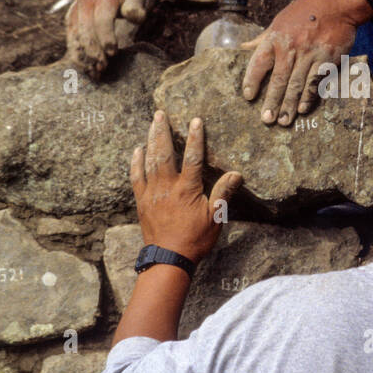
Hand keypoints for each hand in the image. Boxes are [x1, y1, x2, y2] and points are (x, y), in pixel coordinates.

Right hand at [66, 0, 138, 79]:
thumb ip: (136, 4)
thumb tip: (135, 17)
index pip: (102, 18)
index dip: (106, 36)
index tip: (113, 52)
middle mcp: (86, 3)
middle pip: (86, 30)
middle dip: (93, 50)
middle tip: (103, 67)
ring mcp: (76, 12)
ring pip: (75, 36)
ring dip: (83, 56)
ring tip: (94, 73)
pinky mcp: (70, 20)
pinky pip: (70, 39)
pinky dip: (76, 55)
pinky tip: (86, 69)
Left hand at [130, 111, 242, 262]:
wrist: (168, 258)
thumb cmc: (195, 239)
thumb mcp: (215, 218)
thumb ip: (223, 194)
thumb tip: (236, 174)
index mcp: (187, 189)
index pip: (192, 157)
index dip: (195, 138)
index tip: (196, 120)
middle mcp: (167, 187)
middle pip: (164, 153)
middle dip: (162, 131)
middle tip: (160, 113)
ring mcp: (152, 193)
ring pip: (148, 161)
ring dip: (150, 140)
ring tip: (152, 124)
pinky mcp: (142, 201)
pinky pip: (136, 177)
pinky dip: (136, 162)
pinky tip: (137, 150)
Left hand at [241, 0, 365, 125]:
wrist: (336, 4)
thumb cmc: (305, 11)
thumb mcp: (279, 20)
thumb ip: (263, 38)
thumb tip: (243, 47)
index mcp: (275, 37)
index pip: (259, 62)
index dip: (252, 80)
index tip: (248, 97)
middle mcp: (291, 47)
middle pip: (278, 79)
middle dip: (271, 101)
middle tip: (266, 119)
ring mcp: (309, 54)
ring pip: (296, 84)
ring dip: (289, 105)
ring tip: (283, 121)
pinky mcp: (327, 59)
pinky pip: (316, 82)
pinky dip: (309, 97)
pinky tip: (303, 109)